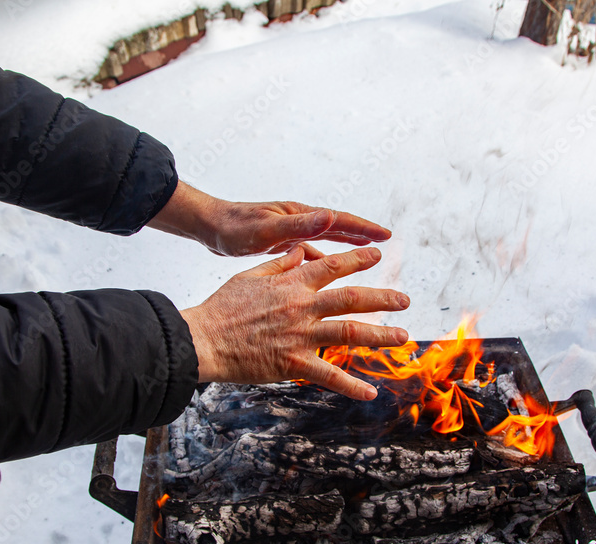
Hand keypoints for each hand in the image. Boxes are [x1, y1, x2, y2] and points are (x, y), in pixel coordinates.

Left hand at [148, 181, 390, 257]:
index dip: (363, 229)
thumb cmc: (235, 227)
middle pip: (337, 229)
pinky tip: (327, 276)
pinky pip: (308, 254)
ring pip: (324, 242)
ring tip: (365, 258)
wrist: (209, 227)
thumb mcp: (267, 230)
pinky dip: (321, 263)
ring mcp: (289, 232)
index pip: (339, 221)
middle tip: (385, 243)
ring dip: (344, 249)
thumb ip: (298, 226)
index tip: (385, 235)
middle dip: (361, 236)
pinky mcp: (279, 245)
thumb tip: (330, 217)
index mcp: (299, 216)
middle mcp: (298, 221)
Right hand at [181, 246, 409, 400]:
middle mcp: (302, 307)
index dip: (358, 260)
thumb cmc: (222, 308)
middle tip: (404, 300)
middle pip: (352, 299)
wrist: (205, 340)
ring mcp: (301, 336)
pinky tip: (371, 393)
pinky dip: (352, 386)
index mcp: (292, 284)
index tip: (377, 256)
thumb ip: (280, 264)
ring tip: (403, 336)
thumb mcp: (250, 275)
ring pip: (350, 333)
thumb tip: (301, 251)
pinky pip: (329, 376)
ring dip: (381, 335)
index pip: (333, 267)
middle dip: (383, 298)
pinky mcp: (294, 364)